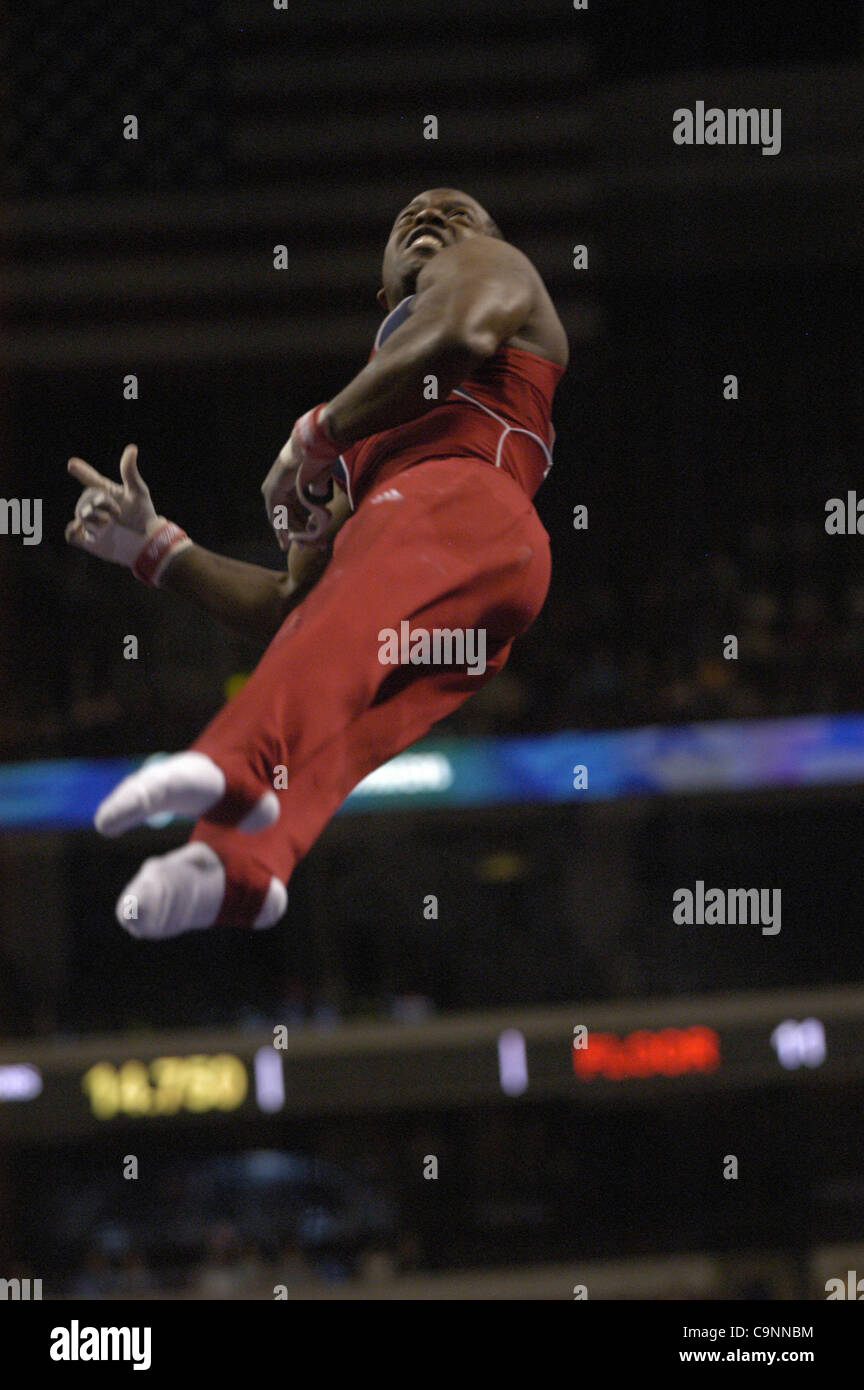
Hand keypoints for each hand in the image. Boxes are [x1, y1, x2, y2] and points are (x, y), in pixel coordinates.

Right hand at [65, 445, 190, 584]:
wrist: (146, 541)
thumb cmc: (143, 514)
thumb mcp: (138, 491)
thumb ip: (130, 472)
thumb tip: (132, 448)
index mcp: (105, 491)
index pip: (90, 479)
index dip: (82, 471)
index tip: (72, 464)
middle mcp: (94, 505)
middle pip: (86, 500)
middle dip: (99, 504)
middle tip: (116, 512)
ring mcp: (90, 522)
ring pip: (80, 515)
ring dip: (92, 518)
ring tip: (109, 523)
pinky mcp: (87, 538)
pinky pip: (71, 534)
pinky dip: (73, 532)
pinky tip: (82, 530)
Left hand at [262, 432, 333, 551]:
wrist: (314, 446)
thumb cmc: (319, 459)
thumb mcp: (318, 478)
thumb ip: (316, 487)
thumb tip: (317, 492)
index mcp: (284, 485)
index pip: (290, 511)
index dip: (300, 525)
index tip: (308, 538)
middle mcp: (275, 489)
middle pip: (286, 517)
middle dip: (299, 533)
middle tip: (309, 547)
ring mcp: (271, 491)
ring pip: (283, 520)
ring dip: (296, 534)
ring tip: (308, 545)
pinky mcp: (272, 493)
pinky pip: (279, 517)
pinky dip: (288, 529)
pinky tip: (295, 540)